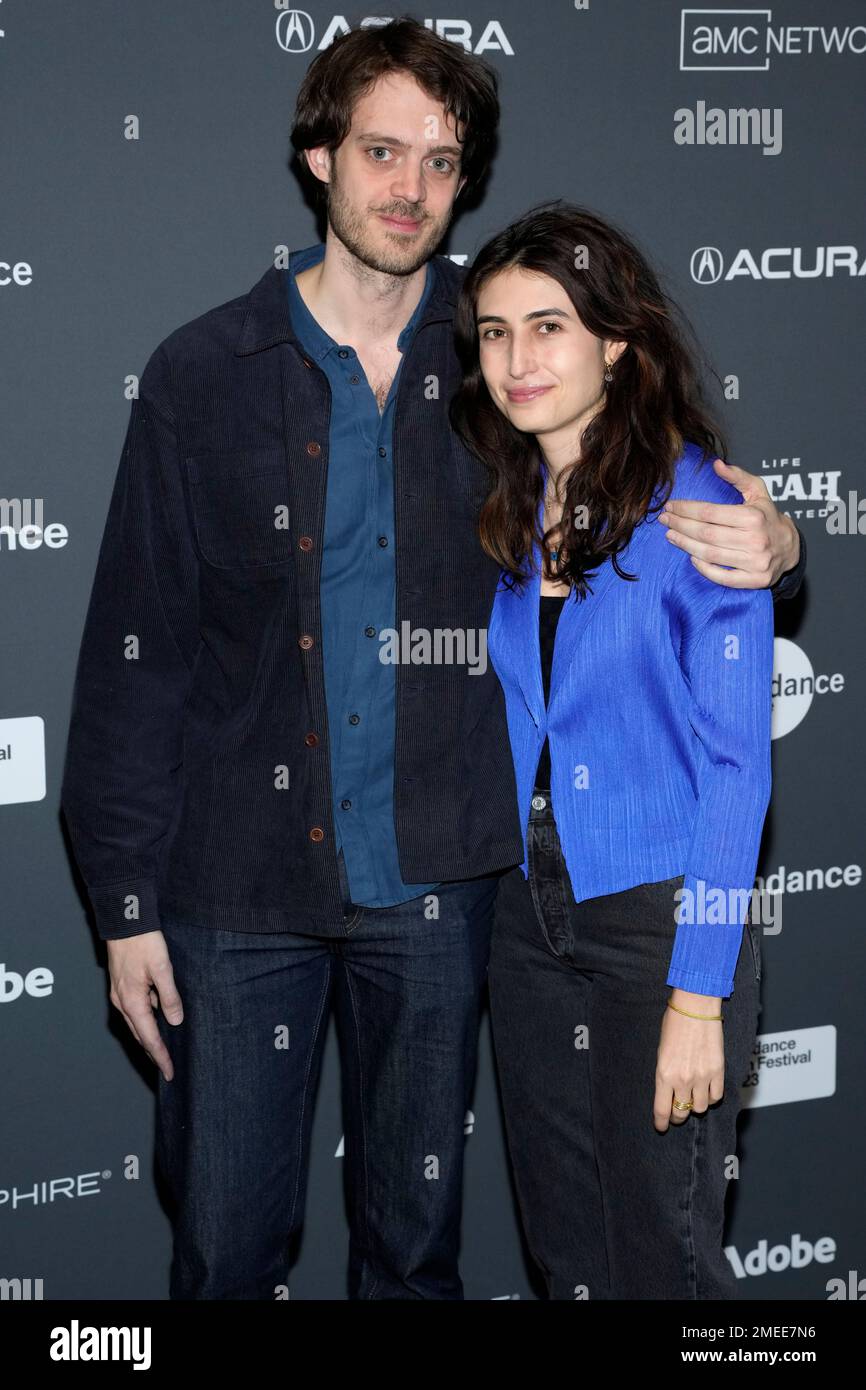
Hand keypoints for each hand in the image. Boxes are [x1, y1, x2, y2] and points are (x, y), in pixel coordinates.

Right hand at [107, 932, 183, 1081]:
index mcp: (133, 1001)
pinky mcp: (122, 985)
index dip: (160, 1056)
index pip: (149, 1037)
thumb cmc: (143, 941)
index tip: (169, 1072)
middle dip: (153, 1052)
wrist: (125, 921)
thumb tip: (174, 1021)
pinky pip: (135, 1010)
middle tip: (167, 1068)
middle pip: (139, 1035)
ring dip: (149, 1038)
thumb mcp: (162, 968)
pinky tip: (158, 1018)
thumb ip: (169, 996)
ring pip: (136, 1024)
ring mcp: (120, 994)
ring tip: (163, 1049)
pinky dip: (146, 1021)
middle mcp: (122, 1002)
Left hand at [654, 990, 723, 1131]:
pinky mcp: (718, 1071)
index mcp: (663, 1074)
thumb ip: (665, 1072)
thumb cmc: (674, 1023)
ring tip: (692, 1098)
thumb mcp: (661, 1050)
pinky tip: (707, 1091)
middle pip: (682, 1112)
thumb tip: (668, 1090)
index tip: (661, 1127)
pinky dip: (711, 1097)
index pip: (662, 1110)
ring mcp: (702, 1077)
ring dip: (695, 1106)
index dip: (661, 1123)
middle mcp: (683, 1080)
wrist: (696, 1007)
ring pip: (700, 1107)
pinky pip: (716, 1096)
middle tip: (677, 1113)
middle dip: (678, 1116)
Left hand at [658, 458, 799, 588]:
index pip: (710, 513)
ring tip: (671, 536)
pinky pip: (722, 577)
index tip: (670, 506)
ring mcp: (755, 562)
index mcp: (753, 517)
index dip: (686, 509)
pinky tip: (691, 557)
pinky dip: (704, 569)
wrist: (791, 548)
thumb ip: (738, 476)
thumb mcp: (758, 491)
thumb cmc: (768, 516)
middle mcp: (755, 540)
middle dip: (680, 526)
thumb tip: (716, 465)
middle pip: (706, 534)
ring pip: (710, 555)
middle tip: (665, 520)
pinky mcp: (754, 581)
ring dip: (685, 545)